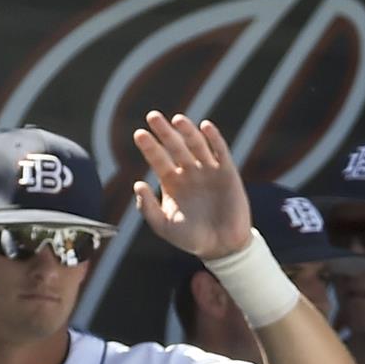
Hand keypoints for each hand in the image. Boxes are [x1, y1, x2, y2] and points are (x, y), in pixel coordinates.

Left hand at [132, 112, 251, 261]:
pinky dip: (214, 139)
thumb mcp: (163, 226)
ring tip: (178, 120)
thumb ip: (147, 208)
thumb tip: (137, 184)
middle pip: (174, 146)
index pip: (158, 158)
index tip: (140, 134)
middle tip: (153, 116)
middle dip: (164, 132)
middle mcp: (189, 173)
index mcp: (171, 182)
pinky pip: (221, 152)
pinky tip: (206, 126)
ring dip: (187, 131)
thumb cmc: (191, 238)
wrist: (222, 247)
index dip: (149, 146)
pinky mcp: (228, 173)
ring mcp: (208, 171)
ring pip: (196, 145)